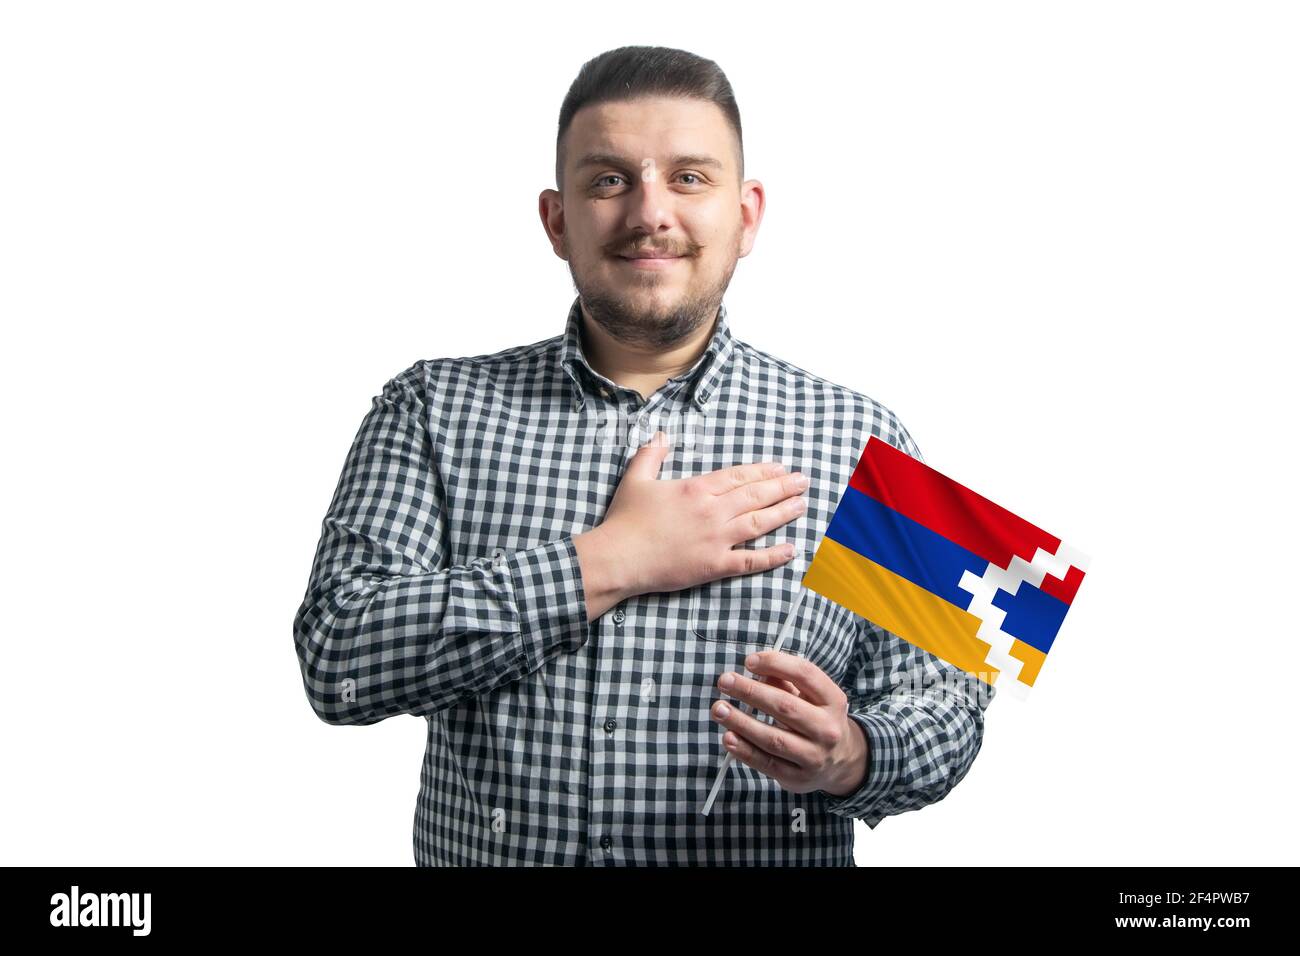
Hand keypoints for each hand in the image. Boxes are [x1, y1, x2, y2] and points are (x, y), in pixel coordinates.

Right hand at [575, 432, 809, 613]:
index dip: (763, 472)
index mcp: (697, 489)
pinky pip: (750, 560)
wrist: (618, 557)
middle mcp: (712, 511)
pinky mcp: (714, 565)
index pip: (739, 476)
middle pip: (755, 496)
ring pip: (759, 523)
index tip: (781, 468)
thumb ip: (652, 453)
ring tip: (802, 505)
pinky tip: (790, 550)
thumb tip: (662, 433)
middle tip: (803, 481)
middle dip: (782, 487)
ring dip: (783, 513)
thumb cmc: (626, 519)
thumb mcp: (636, 477)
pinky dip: (772, 556)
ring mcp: (716, 539)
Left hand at [710, 650, 868, 796]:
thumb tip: (755, 669)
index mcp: (833, 700)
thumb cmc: (816, 719)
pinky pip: (767, 763)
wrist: (841, 762)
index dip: (776, 663)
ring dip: (741, 722)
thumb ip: (785, 681)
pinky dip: (744, 750)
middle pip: (785, 706)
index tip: (749, 661)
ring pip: (773, 738)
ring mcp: (814, 756)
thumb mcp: (811, 697)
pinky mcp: (798, 777)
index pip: (805, 674)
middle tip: (725, 681)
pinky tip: (728, 737)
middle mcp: (827, 729)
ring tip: (719, 709)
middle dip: (750, 691)